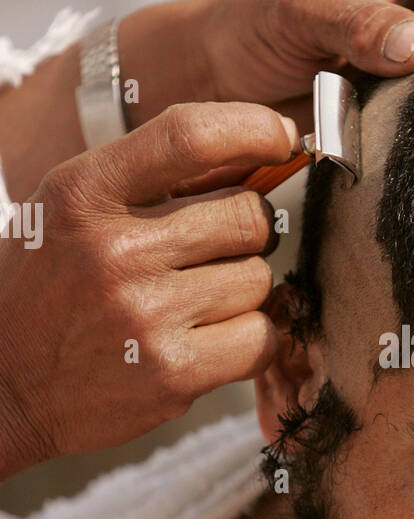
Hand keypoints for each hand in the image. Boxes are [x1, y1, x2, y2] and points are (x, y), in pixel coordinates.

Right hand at [0, 103, 296, 477]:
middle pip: (247, 215)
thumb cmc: (47, 293)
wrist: (3, 389)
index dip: (253, 129)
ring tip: (188, 305)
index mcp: (82, 194)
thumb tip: (260, 149)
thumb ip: (154, 180)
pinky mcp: (174, 374)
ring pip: (259, 279)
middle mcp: (115, 250)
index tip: (281, 138)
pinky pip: (261, 337)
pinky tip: (206, 341)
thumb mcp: (72, 214)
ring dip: (240, 291)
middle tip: (208, 255)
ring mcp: (146, 315)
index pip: (189, 136)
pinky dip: (248, 340)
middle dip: (243, 232)